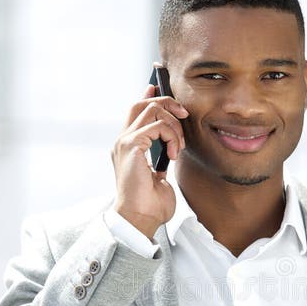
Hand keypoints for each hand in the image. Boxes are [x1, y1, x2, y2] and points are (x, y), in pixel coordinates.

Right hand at [111, 84, 187, 238]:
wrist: (140, 219)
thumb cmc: (150, 204)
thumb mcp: (159, 175)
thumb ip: (161, 158)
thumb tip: (171, 148)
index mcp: (128, 147)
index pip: (136, 111)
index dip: (149, 95)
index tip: (159, 86)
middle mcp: (122, 141)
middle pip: (141, 103)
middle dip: (166, 101)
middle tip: (184, 114)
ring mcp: (124, 142)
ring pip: (152, 110)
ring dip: (174, 125)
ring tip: (179, 147)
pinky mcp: (130, 145)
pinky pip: (157, 126)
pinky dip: (171, 137)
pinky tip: (174, 154)